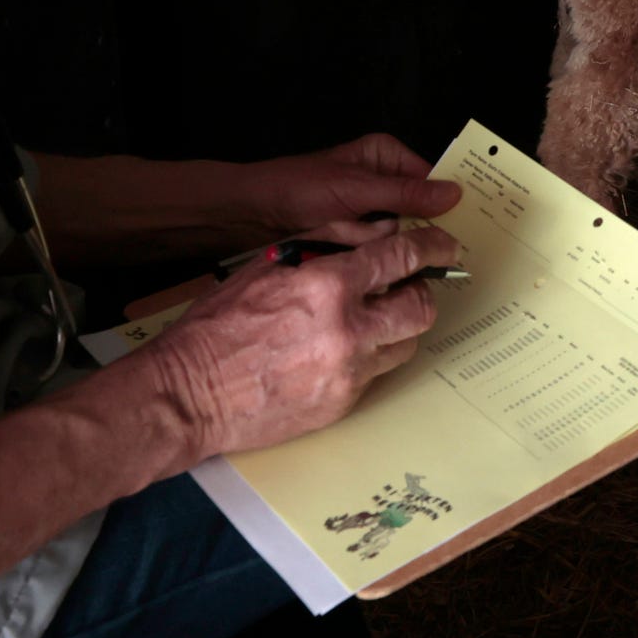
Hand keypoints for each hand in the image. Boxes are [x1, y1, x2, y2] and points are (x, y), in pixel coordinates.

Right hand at [136, 216, 461, 463]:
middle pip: (420, 307)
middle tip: (412, 286)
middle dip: (422, 291)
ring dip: (397, 328)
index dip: (434, 247)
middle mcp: (347, 330)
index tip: (447, 245)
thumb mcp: (268, 265)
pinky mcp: (342, 404)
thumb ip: (326, 244)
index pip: (403, 257)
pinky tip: (342, 352)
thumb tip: (375, 232)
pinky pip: (377, 376)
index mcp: (328, 286)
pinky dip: (369, 359)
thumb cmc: (220, 326)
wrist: (190, 394)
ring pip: (405, 344)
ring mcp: (348, 373)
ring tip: (373, 320)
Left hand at [240, 133, 460, 238]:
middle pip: (420, 211)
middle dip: (418, 231)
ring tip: (394, 258)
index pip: (433, 181)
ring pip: (401, 234)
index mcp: (388, 156)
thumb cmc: (298, 189)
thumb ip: (406, 194)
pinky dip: (380, 258)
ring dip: (395, 248)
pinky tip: (384, 269)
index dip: (449, 206)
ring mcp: (370, 211)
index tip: (467, 232)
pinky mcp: (356, 236)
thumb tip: (455, 194)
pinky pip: (381, 249)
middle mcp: (384, 181)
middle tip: (431, 253)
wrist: (250, 215)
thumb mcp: (356, 190)